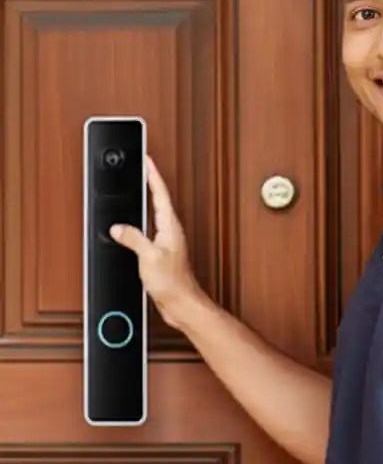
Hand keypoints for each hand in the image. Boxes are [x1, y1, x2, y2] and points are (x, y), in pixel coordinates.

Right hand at [110, 155, 209, 330]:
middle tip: (143, 167)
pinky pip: (151, 230)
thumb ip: (133, 239)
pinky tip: (136, 223)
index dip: (153, 176)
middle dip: (151, 182)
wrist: (182, 303)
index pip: (161, 194)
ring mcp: (168, 241)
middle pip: (160, 200)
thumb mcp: (148, 257)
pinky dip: (142, 221)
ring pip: (156, 214)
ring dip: (149, 200)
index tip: (147, 160)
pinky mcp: (163, 252)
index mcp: (170, 227)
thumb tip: (119, 227)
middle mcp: (171, 232)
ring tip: (141, 187)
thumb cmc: (172, 283)